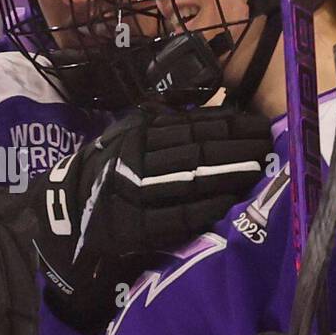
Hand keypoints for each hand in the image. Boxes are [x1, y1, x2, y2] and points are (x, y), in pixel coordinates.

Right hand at [30, 105, 271, 332]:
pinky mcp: (135, 226)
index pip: (193, 126)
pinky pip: (175, 216)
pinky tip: (229, 202)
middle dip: (237, 149)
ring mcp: (136, 192)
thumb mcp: (127, 133)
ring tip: (259, 169)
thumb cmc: (107, 169)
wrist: (67, 210)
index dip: (229, 125)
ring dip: (228, 175)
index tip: (259, 124)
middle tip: (268, 146)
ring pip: (190, 180)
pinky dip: (204, 208)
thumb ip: (161, 121)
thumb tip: (210, 109)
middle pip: (197, 151)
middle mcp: (138, 159)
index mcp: (140, 134)